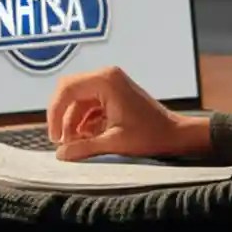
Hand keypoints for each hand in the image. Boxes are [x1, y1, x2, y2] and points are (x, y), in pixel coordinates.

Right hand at [46, 66, 209, 160]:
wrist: (176, 135)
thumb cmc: (151, 135)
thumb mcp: (114, 143)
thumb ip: (84, 148)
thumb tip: (60, 154)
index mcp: (106, 80)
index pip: (67, 90)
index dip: (55, 114)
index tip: (55, 138)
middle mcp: (106, 77)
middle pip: (69, 92)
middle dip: (62, 118)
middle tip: (60, 142)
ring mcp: (109, 85)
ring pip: (77, 102)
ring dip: (73, 123)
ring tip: (75, 146)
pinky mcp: (112, 95)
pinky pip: (88, 106)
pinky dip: (84, 123)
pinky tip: (87, 140)